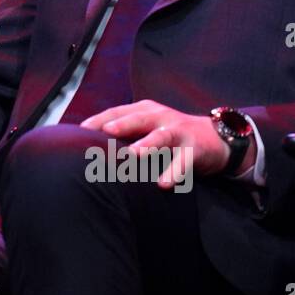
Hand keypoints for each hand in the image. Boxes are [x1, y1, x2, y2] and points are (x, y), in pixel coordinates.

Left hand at [80, 100, 234, 189]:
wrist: (216, 138)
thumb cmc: (171, 135)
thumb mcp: (147, 128)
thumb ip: (124, 134)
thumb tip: (87, 146)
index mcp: (144, 111)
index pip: (117, 112)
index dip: (98, 120)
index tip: (79, 131)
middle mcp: (160, 117)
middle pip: (137, 119)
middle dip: (121, 124)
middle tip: (104, 132)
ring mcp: (178, 131)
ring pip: (162, 136)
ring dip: (148, 144)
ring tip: (134, 155)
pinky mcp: (195, 149)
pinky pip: (184, 162)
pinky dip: (174, 172)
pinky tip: (163, 184)